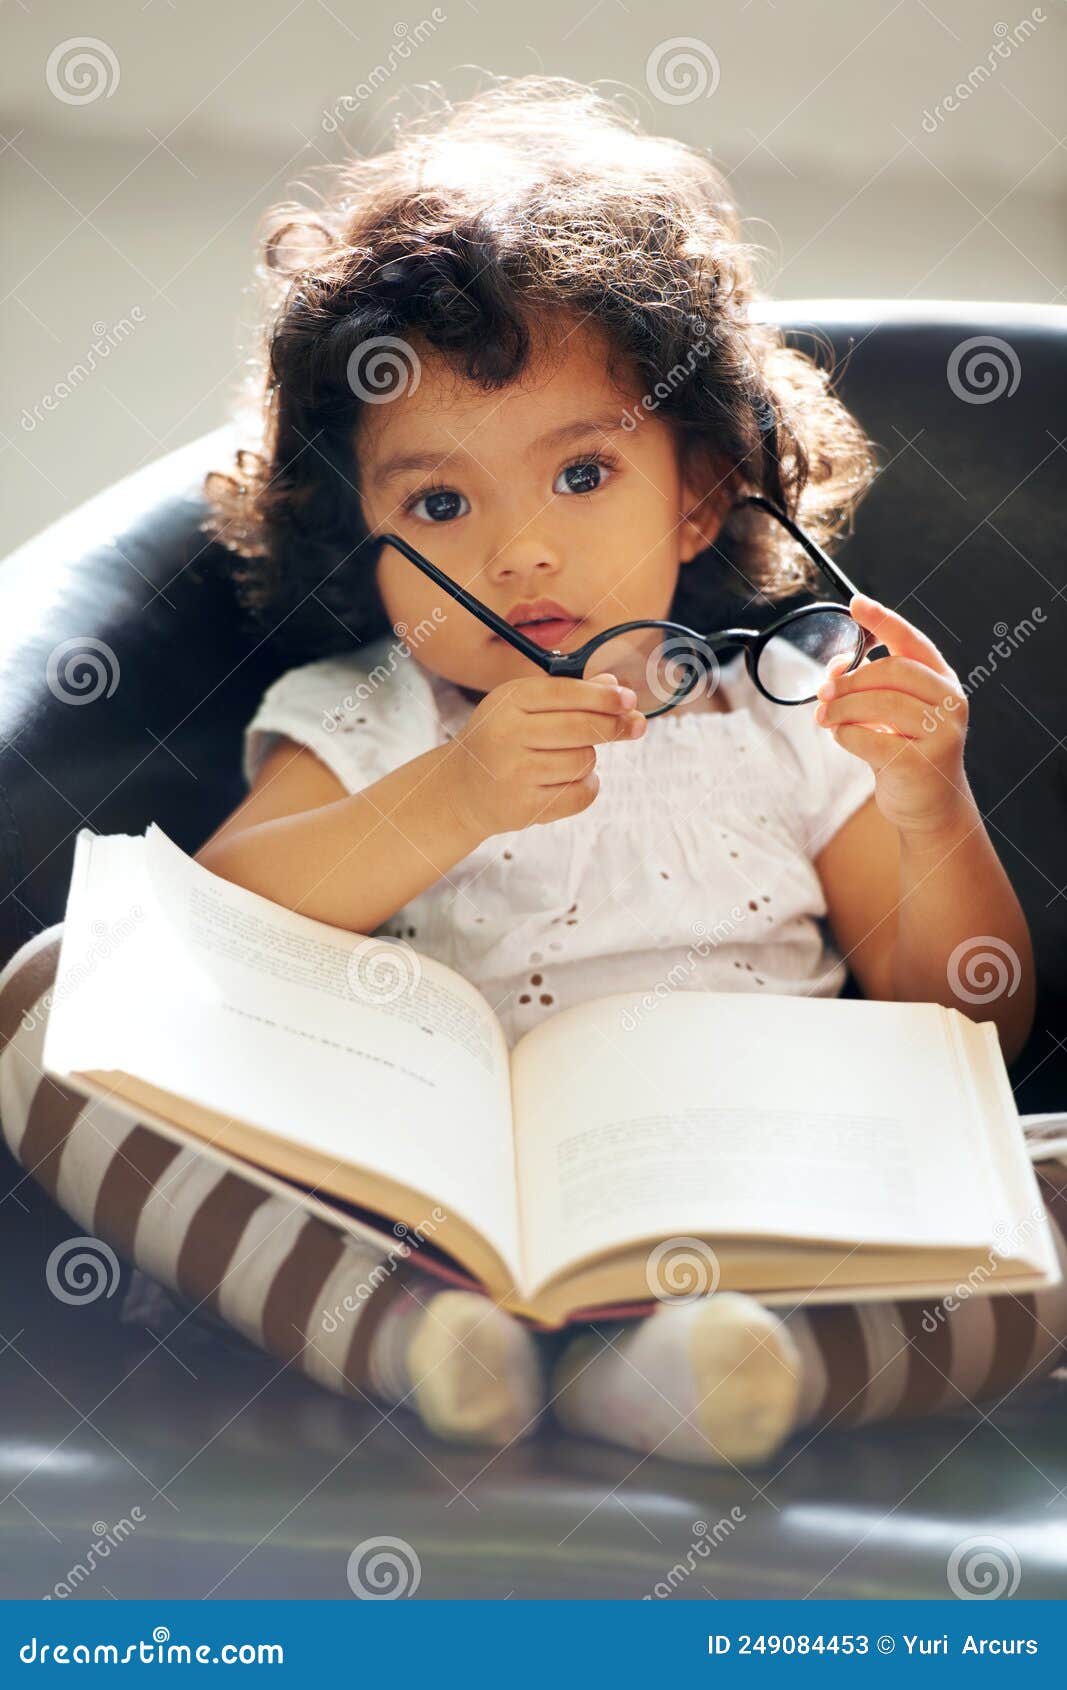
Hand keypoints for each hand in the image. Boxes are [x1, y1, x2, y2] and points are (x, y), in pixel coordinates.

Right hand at [444, 671, 645, 841]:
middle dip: (614, 726)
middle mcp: (508, 734)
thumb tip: (613, 685)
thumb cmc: (501, 740)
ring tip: (567, 760)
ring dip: (588, 760)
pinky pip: (580, 794)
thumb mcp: (523, 707)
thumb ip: (568, 693)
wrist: (462, 789)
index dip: (604, 697)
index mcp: (508, 701)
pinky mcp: (525, 807)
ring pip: (584, 762)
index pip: (566, 693)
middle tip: (634, 726)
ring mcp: (515, 773)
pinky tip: (567, 781)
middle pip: (582, 728)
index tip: (630, 700)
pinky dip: (585, 787)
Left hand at [813, 594, 973, 835]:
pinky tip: (842, 738)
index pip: (912, 641)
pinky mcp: (922, 763)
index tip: (856, 604)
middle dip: (849, 680)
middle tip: (823, 694)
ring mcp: (941, 733)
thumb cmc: (905, 752)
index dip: (884, 620)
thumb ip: (870, 688)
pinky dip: (846, 735)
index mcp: (943, 682)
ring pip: (877, 704)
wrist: (929, 807)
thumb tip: (833, 667)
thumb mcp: (890, 714)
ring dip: (840, 710)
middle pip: (890, 671)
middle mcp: (950, 702)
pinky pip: (868, 738)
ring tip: (824, 718)